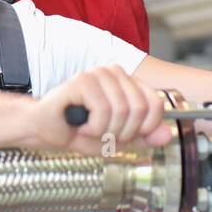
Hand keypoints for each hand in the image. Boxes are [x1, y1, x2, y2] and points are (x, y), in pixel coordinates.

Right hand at [35, 65, 171, 155]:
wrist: (44, 130)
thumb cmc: (79, 131)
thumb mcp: (118, 139)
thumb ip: (143, 136)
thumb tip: (167, 135)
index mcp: (127, 82)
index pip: (155, 104)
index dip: (143, 128)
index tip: (124, 135)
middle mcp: (114, 72)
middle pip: (140, 109)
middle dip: (122, 132)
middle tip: (103, 133)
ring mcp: (98, 74)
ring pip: (122, 111)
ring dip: (105, 131)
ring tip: (90, 128)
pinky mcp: (82, 80)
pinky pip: (103, 111)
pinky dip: (93, 127)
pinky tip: (80, 125)